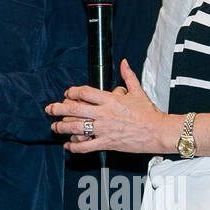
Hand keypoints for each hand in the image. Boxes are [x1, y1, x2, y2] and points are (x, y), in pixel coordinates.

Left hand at [48, 59, 164, 154]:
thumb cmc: (149, 113)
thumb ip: (128, 76)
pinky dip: (74, 147)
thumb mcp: (137, 91)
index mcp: (110, 100)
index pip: (84, 92)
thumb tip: (124, 63)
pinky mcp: (107, 143)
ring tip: (54, 127)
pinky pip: (86, 147)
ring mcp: (104, 130)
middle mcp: (104, 114)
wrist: (159, 132)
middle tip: (50, 109)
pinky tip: (68, 145)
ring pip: (76, 128)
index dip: (72, 92)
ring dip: (62, 128)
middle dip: (58, 109)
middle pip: (74, 110)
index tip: (67, 94)